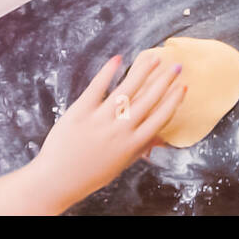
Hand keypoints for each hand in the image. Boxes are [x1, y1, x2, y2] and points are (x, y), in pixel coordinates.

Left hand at [28, 52, 185, 210]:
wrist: (55, 181)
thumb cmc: (89, 175)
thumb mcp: (120, 165)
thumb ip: (140, 149)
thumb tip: (160, 139)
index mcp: (132, 144)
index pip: (160, 117)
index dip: (173, 100)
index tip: (182, 87)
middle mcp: (120, 130)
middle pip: (149, 100)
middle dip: (165, 80)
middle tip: (175, 66)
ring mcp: (100, 120)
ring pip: (127, 90)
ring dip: (143, 71)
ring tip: (153, 58)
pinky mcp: (80, 112)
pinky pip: (96, 88)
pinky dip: (107, 72)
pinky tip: (118, 59)